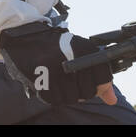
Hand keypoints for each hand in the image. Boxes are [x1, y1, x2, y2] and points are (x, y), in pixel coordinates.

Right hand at [0, 21, 114, 105]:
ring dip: (67, 93)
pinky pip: (55, 100)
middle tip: (71, 79)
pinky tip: (49, 83)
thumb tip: (112, 100)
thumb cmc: (56, 47)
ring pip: (72, 98)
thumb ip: (98, 77)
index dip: (100, 84)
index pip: (104, 77)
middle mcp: (71, 57)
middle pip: (88, 92)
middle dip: (81, 90)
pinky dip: (53, 95)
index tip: (91, 81)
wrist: (24, 36)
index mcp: (84, 48)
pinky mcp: (40, 78)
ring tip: (60, 80)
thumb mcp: (80, 53)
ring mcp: (55, 69)